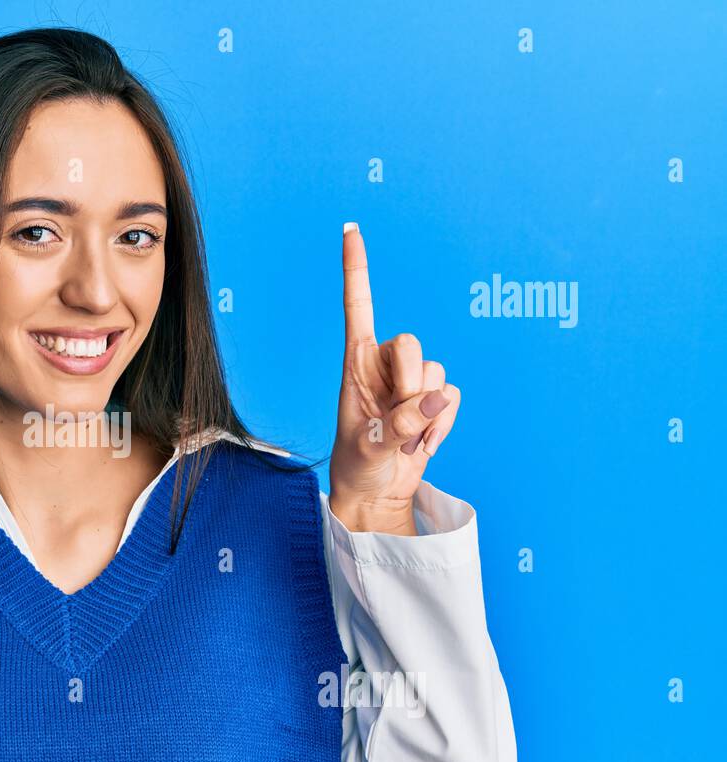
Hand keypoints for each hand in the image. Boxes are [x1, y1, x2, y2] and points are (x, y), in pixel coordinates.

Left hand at [328, 224, 460, 533]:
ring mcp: (411, 382)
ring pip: (436, 373)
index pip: (357, 307)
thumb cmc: (358, 466)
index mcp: (355, 364)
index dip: (356, 268)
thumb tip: (435, 398)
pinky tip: (423, 445)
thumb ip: (399, 423)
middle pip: (412, 344)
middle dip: (410, 384)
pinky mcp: (434, 399)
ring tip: (403, 439)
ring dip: (425, 413)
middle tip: (397, 421)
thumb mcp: (369, 447)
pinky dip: (443, 425)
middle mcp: (384, 365)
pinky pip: (452, 397)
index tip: (350, 228)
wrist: (376, 492)